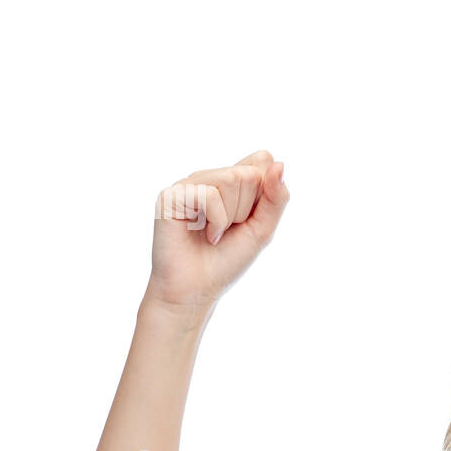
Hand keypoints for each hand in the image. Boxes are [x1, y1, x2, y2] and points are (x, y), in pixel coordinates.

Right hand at [149, 148, 289, 312]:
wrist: (196, 290)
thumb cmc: (227, 260)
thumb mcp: (263, 229)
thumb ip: (276, 198)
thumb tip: (279, 163)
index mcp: (231, 180)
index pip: (263, 161)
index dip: (265, 193)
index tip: (250, 218)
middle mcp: (209, 177)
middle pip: (249, 173)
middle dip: (247, 209)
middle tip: (228, 230)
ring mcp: (189, 184)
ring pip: (231, 179)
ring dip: (232, 215)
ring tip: (215, 232)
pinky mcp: (171, 195)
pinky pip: (209, 195)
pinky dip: (216, 221)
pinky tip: (205, 235)